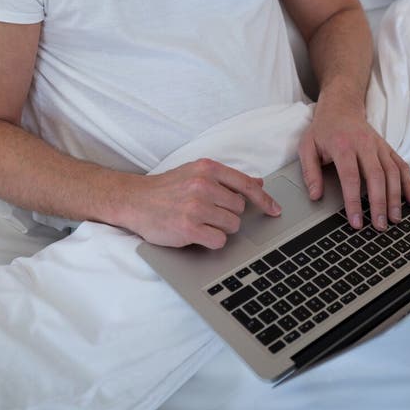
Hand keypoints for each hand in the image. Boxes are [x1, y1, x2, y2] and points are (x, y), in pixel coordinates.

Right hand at [122, 158, 281, 248]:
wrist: (134, 200)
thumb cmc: (166, 188)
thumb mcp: (195, 173)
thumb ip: (225, 178)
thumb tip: (257, 183)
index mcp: (207, 168)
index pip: (246, 184)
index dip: (264, 200)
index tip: (275, 210)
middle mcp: (203, 185)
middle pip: (239, 209)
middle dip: (228, 214)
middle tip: (208, 212)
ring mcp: (196, 207)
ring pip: (231, 225)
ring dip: (220, 228)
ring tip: (200, 221)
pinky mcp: (188, 228)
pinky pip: (219, 240)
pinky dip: (211, 240)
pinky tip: (196, 233)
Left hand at [298, 97, 409, 231]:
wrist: (341, 107)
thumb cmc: (323, 129)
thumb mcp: (307, 146)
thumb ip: (310, 171)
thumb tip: (315, 196)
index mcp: (342, 145)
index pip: (350, 177)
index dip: (354, 201)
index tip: (356, 221)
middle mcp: (364, 145)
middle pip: (375, 176)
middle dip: (379, 203)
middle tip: (380, 226)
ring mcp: (378, 146)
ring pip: (392, 172)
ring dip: (396, 197)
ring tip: (395, 219)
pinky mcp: (388, 148)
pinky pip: (402, 166)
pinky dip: (408, 184)